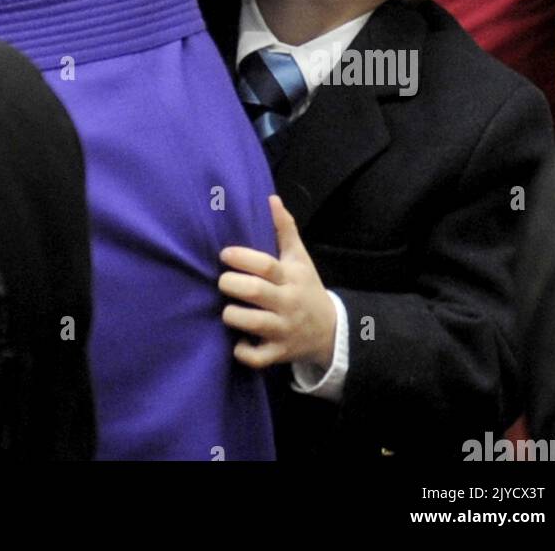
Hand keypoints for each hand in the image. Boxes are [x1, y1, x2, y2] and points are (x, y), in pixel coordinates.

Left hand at [218, 195, 336, 370]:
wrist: (332, 331)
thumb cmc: (306, 287)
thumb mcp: (300, 258)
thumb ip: (285, 229)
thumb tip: (271, 198)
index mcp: (290, 277)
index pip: (266, 265)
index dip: (242, 258)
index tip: (225, 254)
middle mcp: (287, 303)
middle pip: (254, 292)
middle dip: (231, 285)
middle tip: (222, 281)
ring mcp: (283, 330)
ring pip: (251, 323)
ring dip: (232, 315)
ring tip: (227, 308)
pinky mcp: (279, 354)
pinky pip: (256, 357)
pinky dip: (242, 351)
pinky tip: (237, 340)